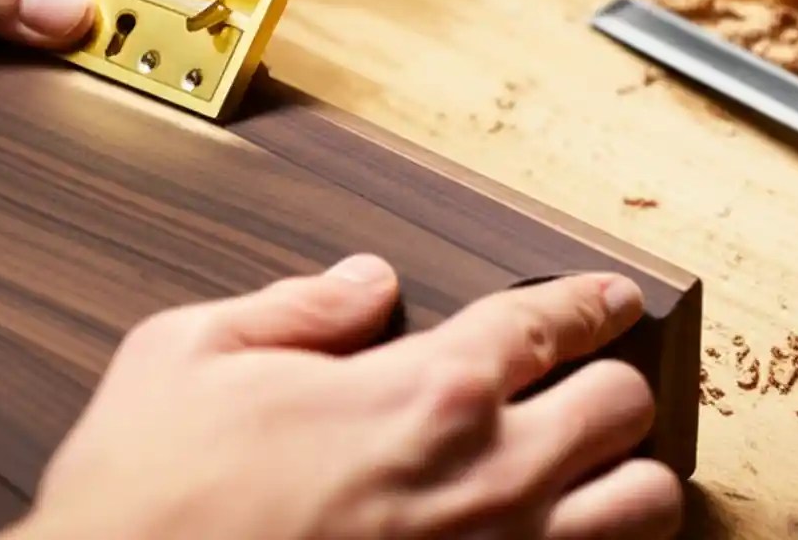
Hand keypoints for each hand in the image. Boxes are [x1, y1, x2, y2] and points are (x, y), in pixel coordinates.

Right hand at [1, 255, 682, 538]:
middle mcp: (485, 476)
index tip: (609, 298)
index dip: (587, 299)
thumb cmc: (150, 499)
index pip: (543, 321)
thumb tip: (361, 283)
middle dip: (612, 382)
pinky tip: (565, 536)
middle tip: (593, 380)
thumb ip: (294, 308)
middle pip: (623, 406)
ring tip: (601, 467)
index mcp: (420, 393)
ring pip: (646, 505)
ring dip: (630, 476)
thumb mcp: (189, 356)